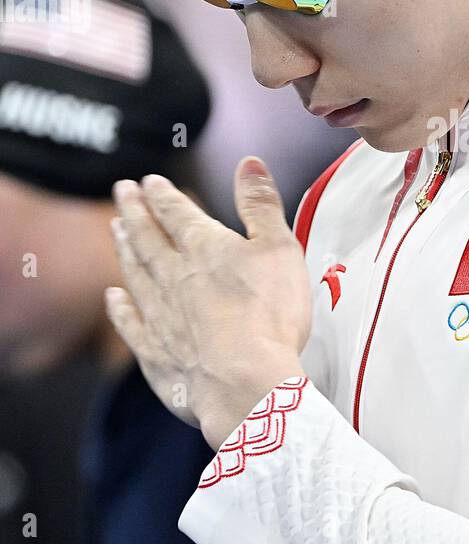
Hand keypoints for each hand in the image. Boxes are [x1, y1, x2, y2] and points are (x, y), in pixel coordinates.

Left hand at [105, 156, 310, 447]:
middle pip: (148, 238)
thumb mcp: (279, 249)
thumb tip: (248, 162)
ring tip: (115, 230)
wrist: (244, 382)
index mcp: (205, 248)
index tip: (148, 181)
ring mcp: (160, 316)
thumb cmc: (269, 314)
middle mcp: (173, 277)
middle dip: (135, 212)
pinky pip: (130, 324)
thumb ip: (261, 204)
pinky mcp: (156, 353)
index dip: (163, 195)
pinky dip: (120, 308)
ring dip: (125, 250)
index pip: (177, 213)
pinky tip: (113, 296)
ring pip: (135, 274)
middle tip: (122, 192)